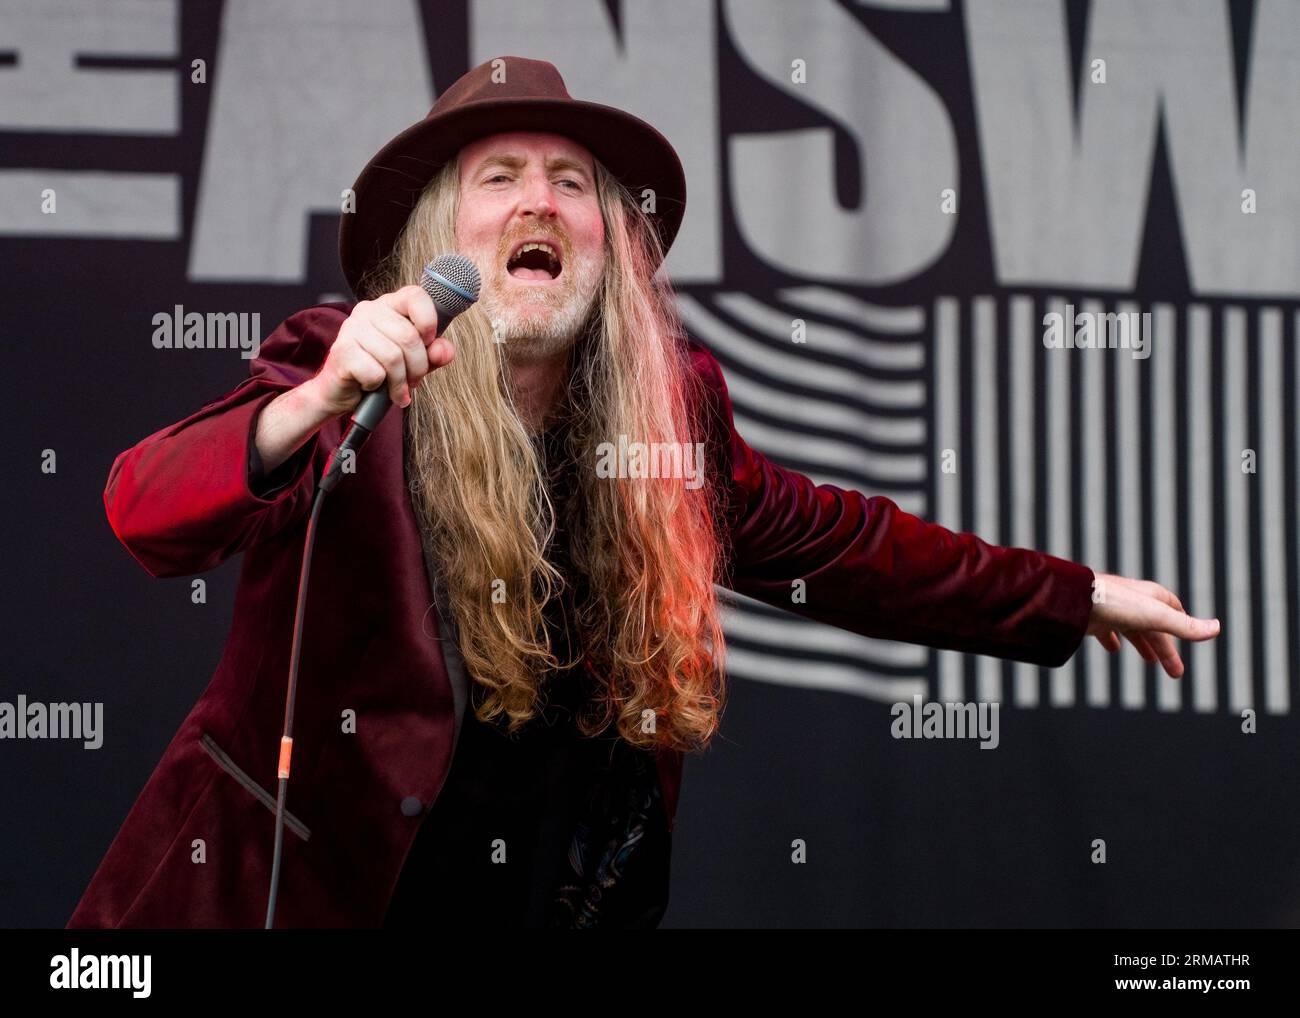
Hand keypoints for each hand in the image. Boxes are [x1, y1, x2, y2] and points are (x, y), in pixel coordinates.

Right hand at [307, 286, 455, 415]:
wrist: (339, 393)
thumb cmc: (380, 373)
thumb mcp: (414, 363)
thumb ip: (433, 355)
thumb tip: (445, 351)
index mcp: (388, 305)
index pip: (415, 296)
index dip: (429, 322)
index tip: (429, 344)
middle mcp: (367, 311)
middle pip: (408, 336)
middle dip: (418, 367)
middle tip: (413, 381)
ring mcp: (351, 329)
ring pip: (393, 357)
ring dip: (400, 382)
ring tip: (397, 390)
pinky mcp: (341, 352)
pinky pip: (375, 372)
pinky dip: (379, 386)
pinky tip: (372, 387)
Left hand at [1085, 571, 1219, 677]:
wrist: (1073, 598)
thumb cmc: (1117, 603)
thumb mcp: (1156, 616)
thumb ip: (1184, 626)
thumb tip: (1217, 628)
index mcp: (1150, 597)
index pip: (1173, 609)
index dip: (1182, 623)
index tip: (1189, 636)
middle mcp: (1132, 601)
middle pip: (1154, 627)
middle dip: (1166, 649)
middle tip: (1176, 673)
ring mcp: (1112, 609)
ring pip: (1132, 630)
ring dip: (1143, 645)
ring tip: (1151, 662)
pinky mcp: (1093, 618)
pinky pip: (1105, 631)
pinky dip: (1112, 641)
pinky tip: (1113, 649)